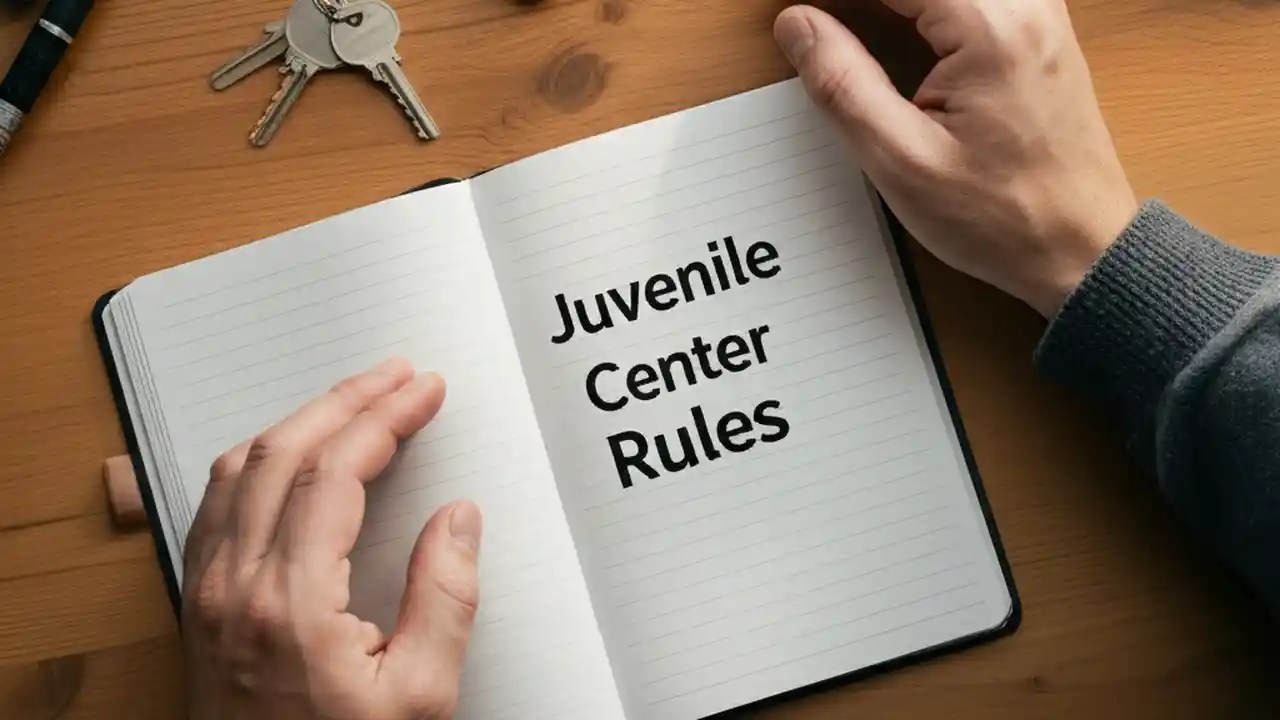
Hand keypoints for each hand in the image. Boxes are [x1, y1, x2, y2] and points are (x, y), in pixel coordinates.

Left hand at [182, 358, 481, 719]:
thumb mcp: (419, 698)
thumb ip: (445, 599)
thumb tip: (459, 518)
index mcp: (291, 601)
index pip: (337, 472)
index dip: (385, 417)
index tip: (424, 390)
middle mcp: (236, 584)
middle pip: (286, 451)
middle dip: (347, 398)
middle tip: (399, 374)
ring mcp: (208, 590)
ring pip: (243, 466)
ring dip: (302, 419)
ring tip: (355, 398)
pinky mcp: (199, 603)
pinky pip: (218, 500)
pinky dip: (261, 456)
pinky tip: (291, 453)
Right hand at [774, 0, 1138, 315]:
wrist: (1082, 249)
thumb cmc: (1002, 218)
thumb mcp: (902, 161)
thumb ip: (843, 85)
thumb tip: (798, 25)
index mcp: (991, 27)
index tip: (792, 11)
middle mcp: (1025, 4)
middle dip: (863, 3)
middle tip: (815, 20)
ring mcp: (1040, 12)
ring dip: (894, 3)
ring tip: (845, 23)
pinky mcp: (1040, 29)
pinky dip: (924, 7)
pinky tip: (893, 22)